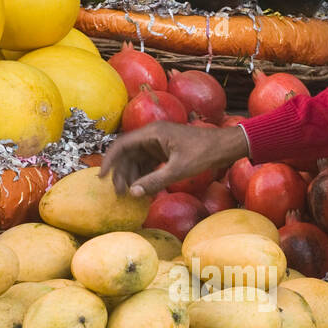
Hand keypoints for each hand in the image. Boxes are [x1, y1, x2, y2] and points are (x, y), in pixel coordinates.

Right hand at [100, 123, 248, 196]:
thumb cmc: (204, 153)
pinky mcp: (165, 151)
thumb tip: (133, 193)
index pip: (122, 144)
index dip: (110, 160)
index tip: (102, 177)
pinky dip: (144, 176)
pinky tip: (143, 190)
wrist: (225, 146)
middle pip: (128, 153)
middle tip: (119, 193)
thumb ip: (155, 181)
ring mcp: (159, 143)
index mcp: (152, 132)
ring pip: (137, 160)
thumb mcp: (178, 170)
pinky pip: (148, 163)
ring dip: (133, 176)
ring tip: (131, 195)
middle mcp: (152, 135)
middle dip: (122, 173)